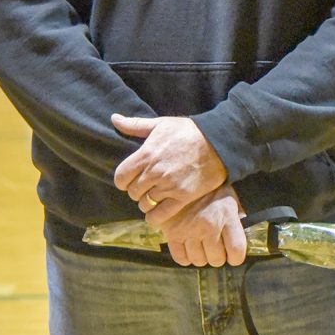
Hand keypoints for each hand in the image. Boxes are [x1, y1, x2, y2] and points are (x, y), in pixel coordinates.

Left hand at [112, 114, 227, 225]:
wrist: (220, 141)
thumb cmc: (190, 131)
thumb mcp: (162, 124)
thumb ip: (135, 125)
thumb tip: (114, 118)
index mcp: (146, 154)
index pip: (121, 178)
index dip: (124, 180)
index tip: (132, 178)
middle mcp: (155, 173)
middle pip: (132, 192)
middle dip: (137, 189)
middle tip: (147, 185)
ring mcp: (169, 186)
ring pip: (144, 204)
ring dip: (147, 202)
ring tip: (155, 196)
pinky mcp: (183, 197)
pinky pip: (159, 215)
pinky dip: (155, 216)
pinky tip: (159, 210)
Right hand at [161, 185, 247, 267]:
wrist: (184, 178)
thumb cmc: (211, 190)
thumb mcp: (231, 200)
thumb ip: (238, 218)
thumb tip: (243, 236)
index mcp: (227, 216)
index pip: (236, 250)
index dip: (237, 257)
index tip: (234, 256)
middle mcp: (209, 226)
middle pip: (217, 260)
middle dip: (219, 257)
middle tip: (217, 249)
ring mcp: (189, 231)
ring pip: (199, 261)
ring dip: (202, 257)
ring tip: (203, 246)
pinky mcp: (173, 233)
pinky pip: (180, 258)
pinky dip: (186, 258)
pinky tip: (190, 248)